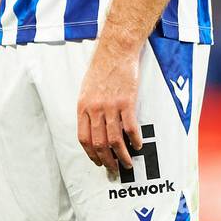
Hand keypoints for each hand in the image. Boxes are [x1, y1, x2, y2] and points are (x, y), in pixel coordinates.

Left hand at [77, 39, 141, 178]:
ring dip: (122, 155)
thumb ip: (88, 108)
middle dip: (107, 160)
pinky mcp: (126, 101)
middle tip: (114, 169)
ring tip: (128, 163)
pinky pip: (130, 127)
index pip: (83, 138)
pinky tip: (138, 145)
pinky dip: (135, 140)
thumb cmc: (101, 68)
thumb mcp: (86, 89)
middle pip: (99, 143)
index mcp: (83, 106)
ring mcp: (111, 106)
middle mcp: (95, 109)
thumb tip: (93, 129)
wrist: (116, 51)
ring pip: (115, 139)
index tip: (98, 161)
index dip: (91, 154)